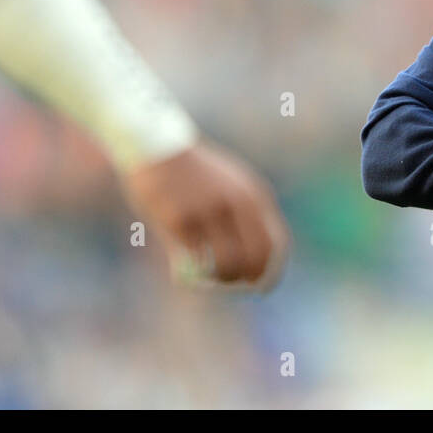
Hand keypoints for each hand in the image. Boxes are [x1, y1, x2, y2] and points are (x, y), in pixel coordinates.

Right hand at [122, 143, 290, 290]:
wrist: (155, 145)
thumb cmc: (192, 169)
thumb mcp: (228, 183)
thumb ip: (243, 211)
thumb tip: (253, 253)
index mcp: (253, 195)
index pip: (276, 244)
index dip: (272, 271)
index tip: (262, 287)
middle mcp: (237, 204)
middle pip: (255, 260)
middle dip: (246, 281)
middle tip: (231, 287)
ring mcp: (209, 213)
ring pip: (227, 266)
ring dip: (218, 280)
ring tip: (205, 278)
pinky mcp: (181, 221)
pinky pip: (193, 263)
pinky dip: (189, 275)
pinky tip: (179, 271)